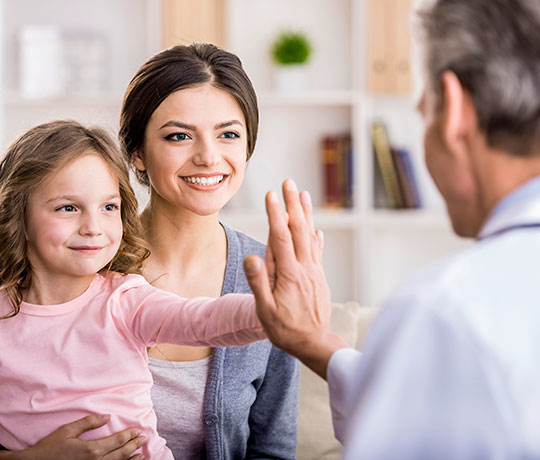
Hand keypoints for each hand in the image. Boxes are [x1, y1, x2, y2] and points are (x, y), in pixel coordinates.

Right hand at [1, 415, 145, 459]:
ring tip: (142, 453)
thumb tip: (107, 416)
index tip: (138, 430)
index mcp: (92, 449)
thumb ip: (89, 423)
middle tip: (144, 438)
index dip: (129, 435)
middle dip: (134, 445)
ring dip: (132, 459)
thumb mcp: (68, 430)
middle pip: (121, 453)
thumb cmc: (50, 447)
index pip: (117, 440)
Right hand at [244, 179, 348, 378]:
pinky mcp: (319, 278)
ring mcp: (314, 271)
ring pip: (310, 236)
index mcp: (289, 273)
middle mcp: (304, 267)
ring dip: (306, 214)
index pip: (280, 237)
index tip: (271, 195)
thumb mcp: (265, 310)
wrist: (315, 343)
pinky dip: (317, 238)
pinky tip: (317, 230)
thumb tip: (252, 257)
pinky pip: (318, 252)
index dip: (275, 214)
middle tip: (289, 182)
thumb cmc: (286, 329)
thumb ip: (259, 282)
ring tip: (304, 195)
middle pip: (298, 229)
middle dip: (292, 204)